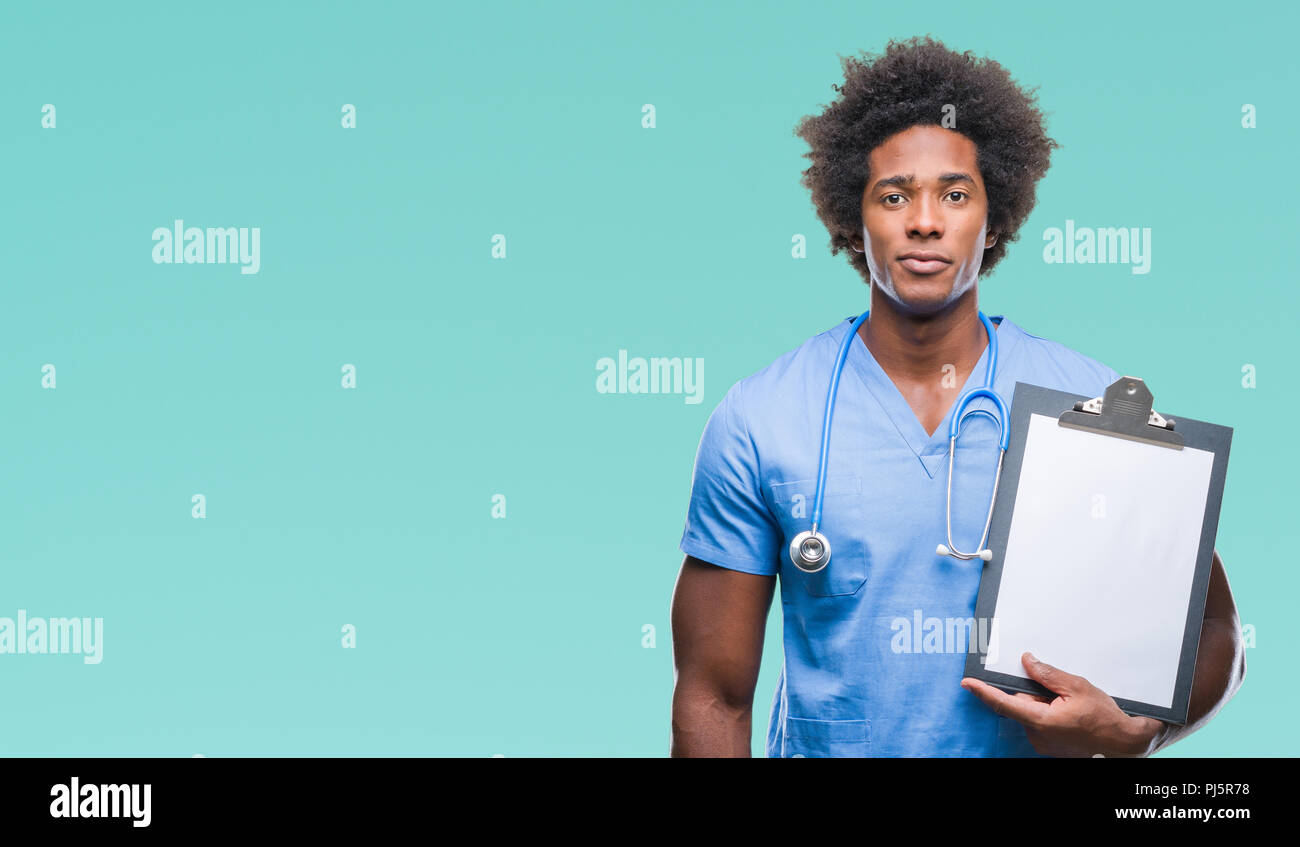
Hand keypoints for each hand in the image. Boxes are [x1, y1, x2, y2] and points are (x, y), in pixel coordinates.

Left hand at [961, 652, 1165, 756]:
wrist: (1124, 743)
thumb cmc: (1105, 719)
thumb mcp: (1077, 687)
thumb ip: (1048, 674)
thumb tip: (1026, 662)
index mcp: (1040, 720)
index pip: (1003, 703)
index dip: (983, 691)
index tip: (967, 682)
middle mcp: (1037, 735)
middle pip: (1022, 703)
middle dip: (1035, 692)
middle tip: (1059, 691)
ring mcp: (1042, 742)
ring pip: (1032, 712)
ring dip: (1044, 703)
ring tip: (1070, 704)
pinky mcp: (1049, 745)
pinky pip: (1040, 722)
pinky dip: (1049, 713)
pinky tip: (1069, 713)